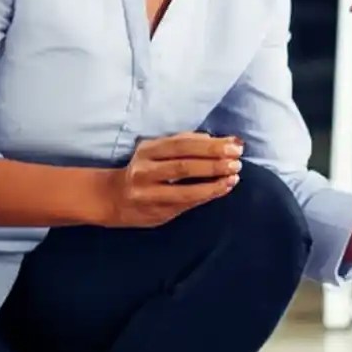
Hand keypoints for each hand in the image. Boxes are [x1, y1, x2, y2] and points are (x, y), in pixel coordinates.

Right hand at [100, 132, 242, 227]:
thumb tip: (217, 138)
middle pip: (184, 165)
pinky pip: (186, 204)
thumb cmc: (145, 169)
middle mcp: (144, 171)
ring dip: (214, 183)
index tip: (235, 144)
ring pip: (185, 189)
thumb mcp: (157, 150)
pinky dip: (207, 195)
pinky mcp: (156, 212)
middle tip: (238, 161)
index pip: (182, 144)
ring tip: (234, 177)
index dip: (210, 145)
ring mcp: (148, 194)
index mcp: (147, 149)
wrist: (114, 198)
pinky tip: (222, 188)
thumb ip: (185, 142)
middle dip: (215, 162)